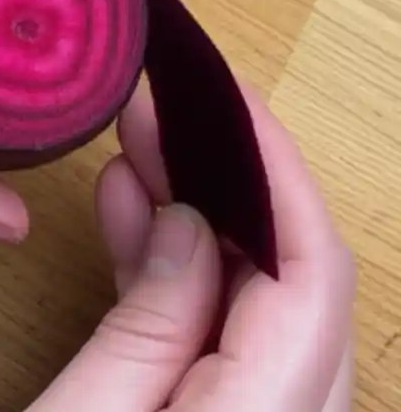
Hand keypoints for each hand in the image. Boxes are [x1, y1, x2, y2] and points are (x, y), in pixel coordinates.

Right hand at [28, 84, 355, 410]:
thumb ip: (147, 327)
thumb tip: (188, 225)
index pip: (310, 278)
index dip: (277, 174)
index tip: (227, 100)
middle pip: (298, 285)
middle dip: (233, 190)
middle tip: (161, 117)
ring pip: (263, 309)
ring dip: (200, 230)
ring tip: (132, 159)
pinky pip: (232, 342)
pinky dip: (184, 283)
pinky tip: (132, 223)